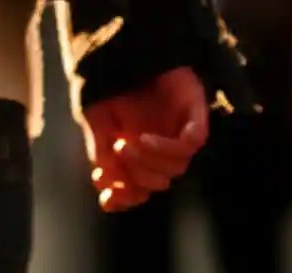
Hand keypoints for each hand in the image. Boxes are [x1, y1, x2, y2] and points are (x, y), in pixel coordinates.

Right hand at [84, 67, 209, 211]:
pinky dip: (168, 148)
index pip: (139, 191)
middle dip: (137, 176)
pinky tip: (146, 139)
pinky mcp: (195, 115)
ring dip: (149, 162)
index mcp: (139, 157)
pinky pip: (192, 142)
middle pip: (159, 183)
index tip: (109, 195)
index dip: (126, 200)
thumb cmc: (111, 89)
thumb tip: (105, 183)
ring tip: (128, 144)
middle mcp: (162, 150)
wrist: (125, 54)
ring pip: (177, 168)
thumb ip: (102, 152)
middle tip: (117, 153)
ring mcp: (180, 133)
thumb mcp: (96, 124)